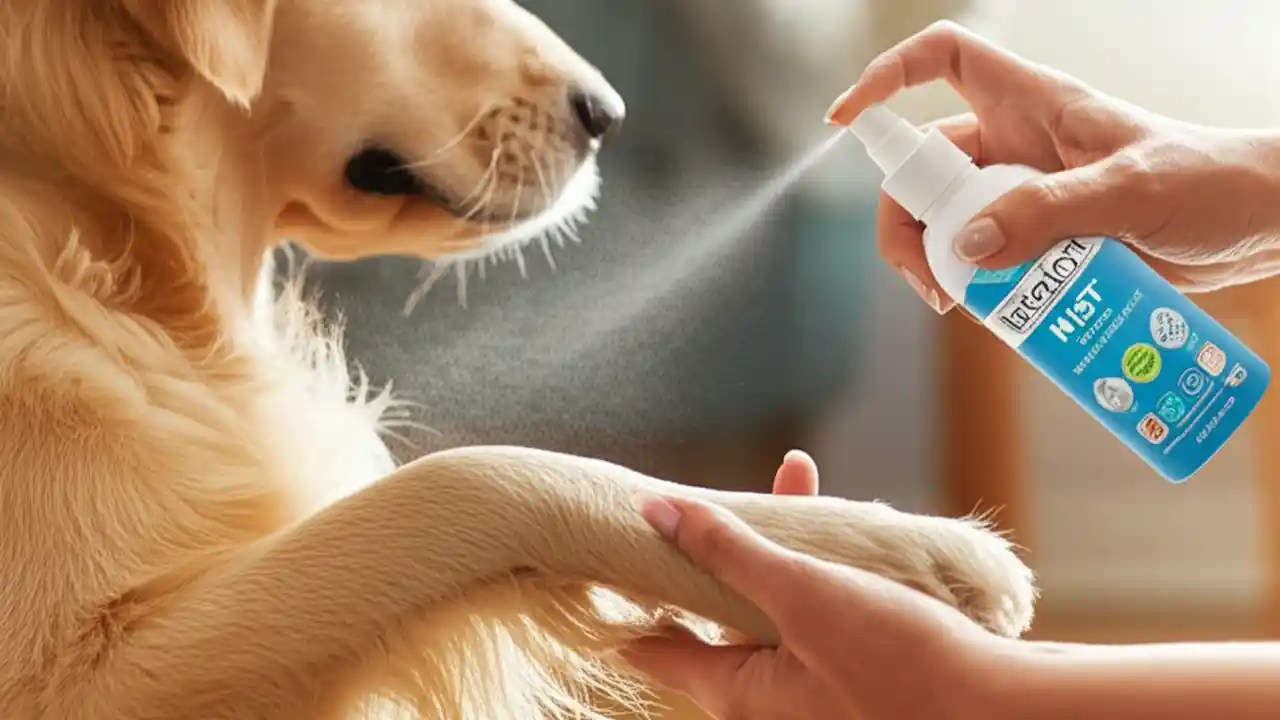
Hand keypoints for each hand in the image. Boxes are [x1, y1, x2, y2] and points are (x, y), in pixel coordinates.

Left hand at [624, 451, 1013, 719]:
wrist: (1003, 711)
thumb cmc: (901, 663)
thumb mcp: (803, 594)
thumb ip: (726, 552)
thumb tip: (654, 513)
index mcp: (736, 692)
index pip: (656, 644)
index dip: (633, 592)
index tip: (618, 549)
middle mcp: (766, 699)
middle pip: (719, 610)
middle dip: (723, 546)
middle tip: (721, 493)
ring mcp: (810, 689)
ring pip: (773, 606)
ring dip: (782, 547)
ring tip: (800, 484)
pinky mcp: (852, 674)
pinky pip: (817, 616)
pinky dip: (823, 571)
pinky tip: (850, 528)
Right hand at [825, 21, 1279, 312]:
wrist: (1261, 226)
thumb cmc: (1212, 182)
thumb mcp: (1134, 191)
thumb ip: (1051, 214)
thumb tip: (969, 249)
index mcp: (1033, 105)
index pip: (942, 62)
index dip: (886, 78)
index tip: (844, 121)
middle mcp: (1017, 147)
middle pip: (924, 170)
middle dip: (907, 224)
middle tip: (931, 281)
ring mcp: (1026, 197)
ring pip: (947, 225)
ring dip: (940, 267)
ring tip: (964, 308)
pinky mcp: (1042, 243)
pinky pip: (985, 265)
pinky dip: (978, 292)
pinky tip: (1000, 317)